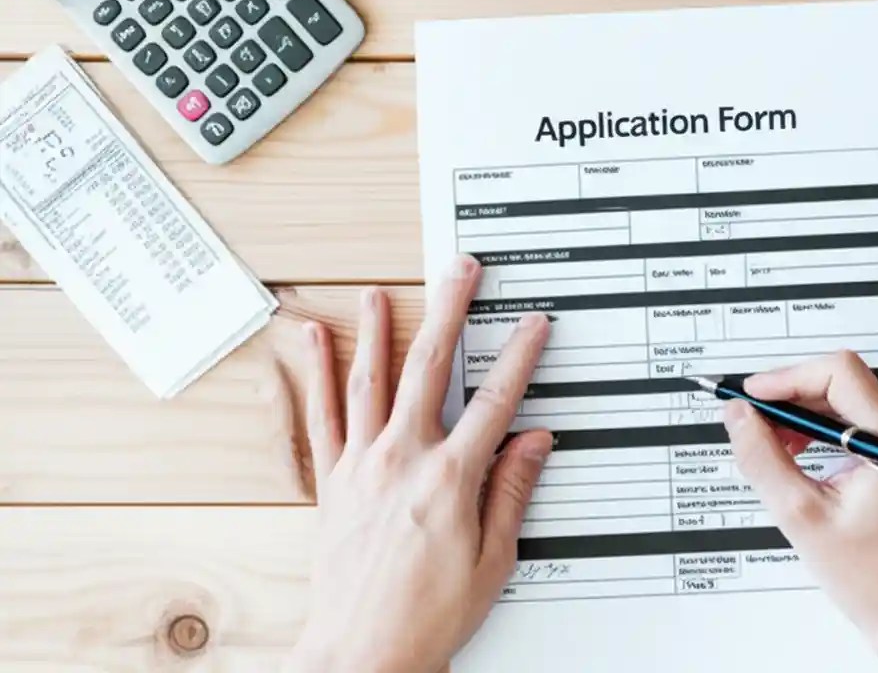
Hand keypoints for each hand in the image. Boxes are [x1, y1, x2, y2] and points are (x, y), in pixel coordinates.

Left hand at [285, 255, 551, 672]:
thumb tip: (532, 444)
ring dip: (376, 330)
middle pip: (428, 367)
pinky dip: (317, 375)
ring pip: (369, 380)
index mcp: (449, 480)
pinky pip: (321, 417)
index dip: (519, 358)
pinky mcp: (332, 483)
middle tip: (459, 272)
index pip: (495, 402)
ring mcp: (361, 467)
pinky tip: (313, 342)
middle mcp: (401, 461)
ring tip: (380, 292)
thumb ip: (511, 492)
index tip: (532, 326)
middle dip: (449, 310)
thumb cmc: (426, 616)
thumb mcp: (492, 560)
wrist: (363, 653)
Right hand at [723, 352, 877, 672]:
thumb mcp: (803, 517)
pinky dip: (838, 434)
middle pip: (847, 385)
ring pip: (859, 405)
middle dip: (795, 399)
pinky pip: (875, 427)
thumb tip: (739, 418)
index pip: (838, 372)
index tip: (753, 396)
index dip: (787, 377)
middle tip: (758, 425)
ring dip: (815, 418)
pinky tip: (814, 460)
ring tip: (783, 447)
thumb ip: (763, 459)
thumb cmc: (876, 581)